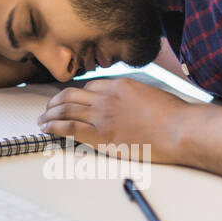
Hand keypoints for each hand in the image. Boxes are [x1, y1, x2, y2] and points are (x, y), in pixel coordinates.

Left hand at [38, 77, 191, 160]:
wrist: (179, 129)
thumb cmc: (175, 116)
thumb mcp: (153, 95)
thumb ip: (136, 97)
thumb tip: (134, 104)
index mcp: (120, 85)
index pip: (89, 87)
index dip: (75, 94)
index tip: (68, 100)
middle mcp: (107, 97)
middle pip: (71, 95)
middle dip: (56, 102)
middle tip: (48, 109)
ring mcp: (102, 115)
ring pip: (66, 110)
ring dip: (50, 115)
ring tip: (42, 120)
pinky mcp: (101, 135)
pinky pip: (69, 128)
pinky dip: (53, 127)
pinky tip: (46, 129)